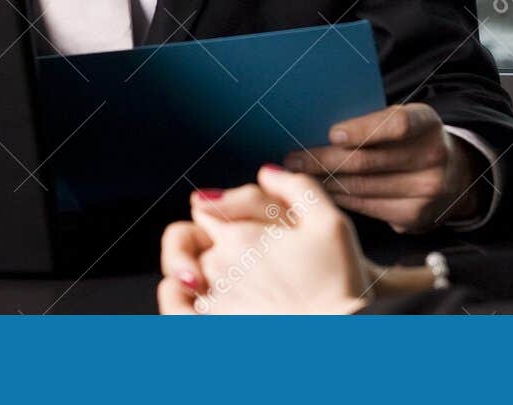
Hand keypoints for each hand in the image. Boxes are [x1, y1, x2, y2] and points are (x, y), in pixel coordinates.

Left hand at [156, 165, 371, 314]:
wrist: (337, 339)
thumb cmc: (338, 285)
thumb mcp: (331, 224)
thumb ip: (298, 188)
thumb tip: (266, 172)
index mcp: (241, 235)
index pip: (205, 207)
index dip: (220, 209)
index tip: (237, 220)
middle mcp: (217, 265)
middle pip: (190, 238)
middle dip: (206, 238)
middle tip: (235, 251)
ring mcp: (211, 301)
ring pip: (184, 273)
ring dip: (196, 269)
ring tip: (223, 278)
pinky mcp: (211, 330)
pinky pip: (175, 308)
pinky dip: (176, 298)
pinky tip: (195, 297)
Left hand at [282, 102, 484, 231]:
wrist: (453, 176)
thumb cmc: (412, 140)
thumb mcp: (403, 120)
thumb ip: (373, 121)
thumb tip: (318, 127)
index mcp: (428, 123)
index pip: (396, 124)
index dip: (362, 130)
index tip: (331, 134)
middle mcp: (433, 157)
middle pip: (368, 161)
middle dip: (323, 160)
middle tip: (292, 160)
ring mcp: (426, 191)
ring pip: (361, 187)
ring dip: (324, 183)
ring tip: (296, 178)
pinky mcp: (415, 217)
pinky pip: (366, 207)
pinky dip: (339, 200)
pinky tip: (320, 194)